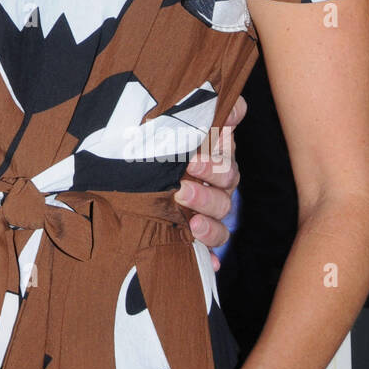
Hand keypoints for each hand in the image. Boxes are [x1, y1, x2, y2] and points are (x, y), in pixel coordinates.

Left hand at [174, 94, 244, 268]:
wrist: (133, 167)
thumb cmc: (160, 143)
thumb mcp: (178, 124)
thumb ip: (211, 112)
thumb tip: (236, 104)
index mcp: (214, 163)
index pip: (225, 166)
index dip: (214, 165)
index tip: (193, 162)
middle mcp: (214, 191)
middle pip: (223, 197)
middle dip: (205, 195)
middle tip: (181, 190)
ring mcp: (206, 217)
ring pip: (219, 226)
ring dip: (209, 227)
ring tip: (193, 225)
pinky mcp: (195, 239)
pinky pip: (208, 253)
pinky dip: (210, 259)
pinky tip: (209, 264)